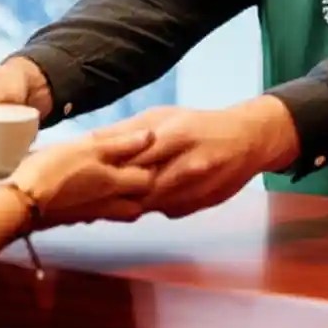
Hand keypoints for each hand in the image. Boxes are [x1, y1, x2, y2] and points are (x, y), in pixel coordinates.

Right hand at [8, 129, 156, 228]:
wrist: (22, 203)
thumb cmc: (54, 169)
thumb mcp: (87, 148)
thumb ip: (120, 144)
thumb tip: (151, 136)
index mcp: (116, 184)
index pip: (149, 180)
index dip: (151, 166)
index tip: (146, 152)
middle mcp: (110, 204)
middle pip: (139, 202)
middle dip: (142, 189)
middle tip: (134, 168)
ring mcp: (93, 215)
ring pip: (122, 211)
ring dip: (125, 199)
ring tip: (116, 180)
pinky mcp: (77, 219)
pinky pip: (101, 214)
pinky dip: (105, 205)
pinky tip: (94, 192)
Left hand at [94, 97, 299, 218]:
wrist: (247, 140)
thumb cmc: (198, 124)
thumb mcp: (163, 116)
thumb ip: (129, 131)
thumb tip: (91, 141)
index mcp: (174, 136)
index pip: (131, 158)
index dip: (104, 169)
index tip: (80, 174)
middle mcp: (187, 164)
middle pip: (139, 186)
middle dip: (111, 193)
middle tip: (83, 198)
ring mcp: (196, 188)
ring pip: (151, 204)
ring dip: (125, 206)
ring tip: (98, 207)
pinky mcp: (199, 205)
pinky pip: (166, 211)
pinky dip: (147, 209)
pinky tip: (131, 207)